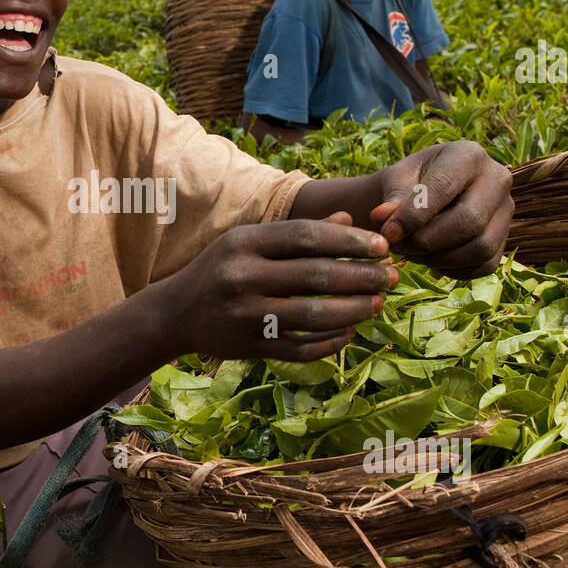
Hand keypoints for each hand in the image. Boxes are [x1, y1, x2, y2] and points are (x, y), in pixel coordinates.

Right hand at [169, 212, 398, 361]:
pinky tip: (351, 332)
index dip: (349, 240)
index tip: (381, 246)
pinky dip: (331, 342)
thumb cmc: (221, 269)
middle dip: (361, 276)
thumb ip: (298, 232)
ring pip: (314, 315)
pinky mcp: (251, 348)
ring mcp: (246, 316)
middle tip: (392, 276)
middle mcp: (242, 278)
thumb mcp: (250, 242)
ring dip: (354, 310)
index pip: (306, 236)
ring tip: (378, 304)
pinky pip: (301, 348)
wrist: (176, 314)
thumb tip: (350, 219)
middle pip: (316, 276)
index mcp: (243, 243)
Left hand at [368, 140, 512, 277]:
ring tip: (410, 253)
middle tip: (397, 247)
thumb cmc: (409, 183)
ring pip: (480, 247)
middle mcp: (498, 179)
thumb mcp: (396, 181)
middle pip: (470, 220)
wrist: (424, 196)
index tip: (388, 233)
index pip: (445, 186)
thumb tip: (382, 217)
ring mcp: (506, 211)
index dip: (414, 215)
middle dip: (427, 241)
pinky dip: (452, 269)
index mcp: (469, 155)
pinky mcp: (504, 240)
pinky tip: (428, 260)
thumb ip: (392, 198)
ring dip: (439, 259)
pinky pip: (483, 265)